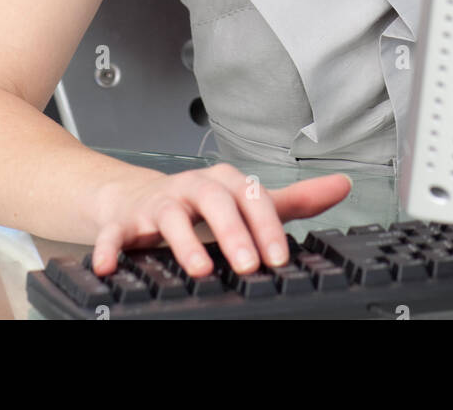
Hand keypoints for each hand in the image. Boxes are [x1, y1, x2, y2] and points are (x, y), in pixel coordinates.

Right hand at [91, 162, 352, 278]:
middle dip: (231, 232)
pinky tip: (110, 266)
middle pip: (214, 200)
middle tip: (248, 264)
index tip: (280, 257)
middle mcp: (192, 188)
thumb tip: (342, 185)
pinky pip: (115, 233)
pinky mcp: (126, 222)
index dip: (266, 226)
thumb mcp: (249, 201)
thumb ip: (295, 200)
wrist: (138, 199)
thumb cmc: (201, 204)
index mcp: (225, 183)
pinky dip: (110, 247)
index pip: (251, 196)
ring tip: (198, 269)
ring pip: (170, 214)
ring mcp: (158, 203)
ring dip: (183, 241)